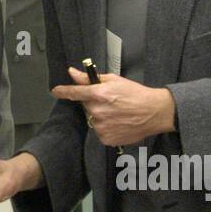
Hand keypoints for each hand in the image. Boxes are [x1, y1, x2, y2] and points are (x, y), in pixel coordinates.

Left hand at [52, 68, 175, 146]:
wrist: (154, 112)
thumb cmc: (136, 94)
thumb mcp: (114, 80)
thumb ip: (90, 78)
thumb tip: (72, 73)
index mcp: (99, 94)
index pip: (74, 93)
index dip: (63, 91)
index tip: (56, 91)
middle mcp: (98, 111)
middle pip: (86, 106)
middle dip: (94, 102)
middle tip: (110, 101)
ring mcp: (102, 127)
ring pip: (93, 119)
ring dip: (100, 116)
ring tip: (117, 113)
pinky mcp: (106, 139)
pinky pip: (100, 131)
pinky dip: (106, 127)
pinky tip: (119, 122)